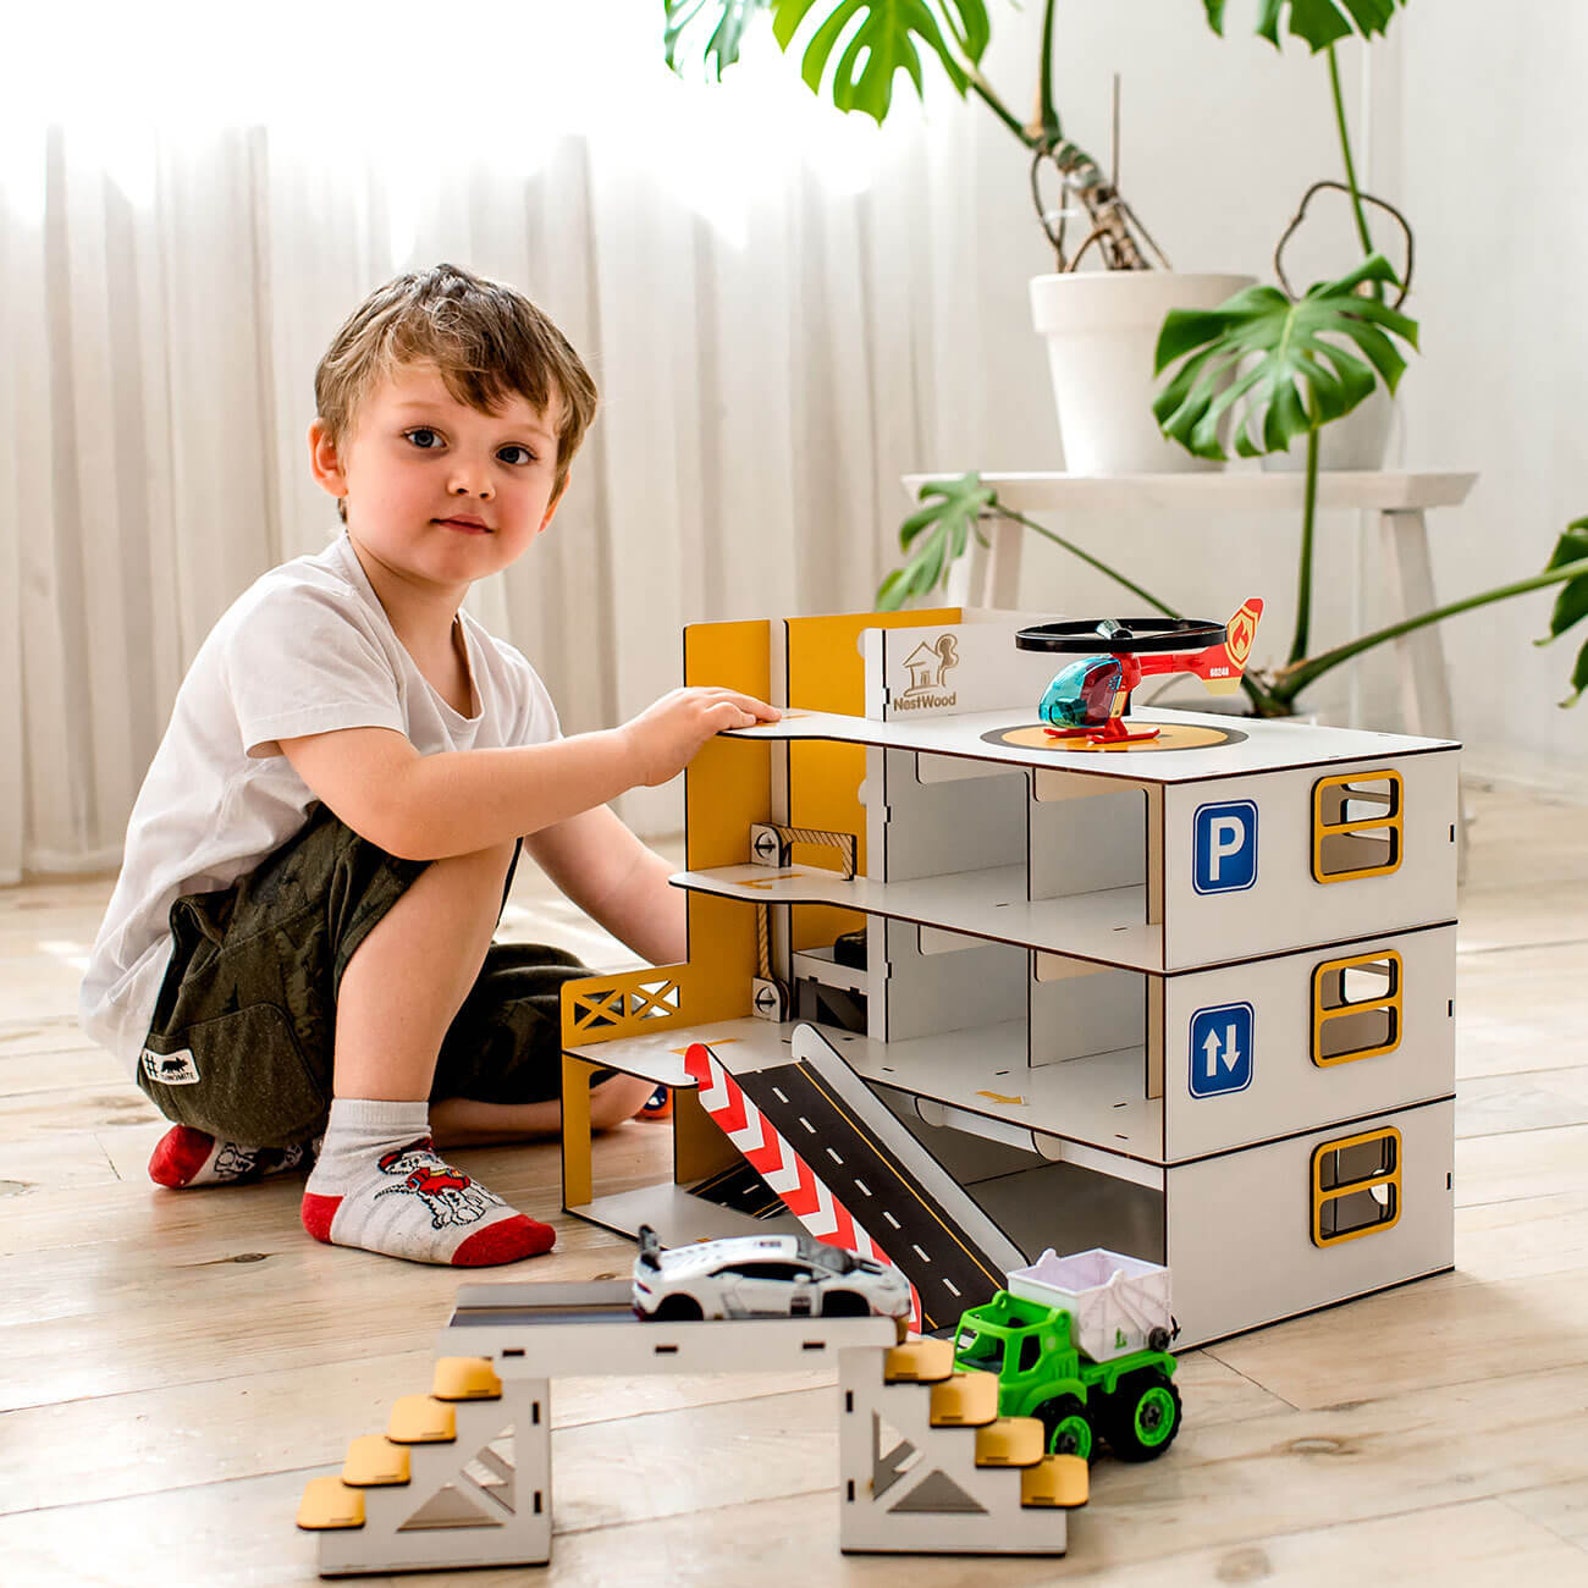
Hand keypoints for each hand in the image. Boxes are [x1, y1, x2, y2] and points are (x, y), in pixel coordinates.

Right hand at [620, 688, 780, 786]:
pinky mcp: (698, 719)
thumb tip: (694, 746)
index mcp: (680, 700)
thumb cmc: (640, 754)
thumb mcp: (668, 738)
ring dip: (756, 708)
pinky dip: (744, 717)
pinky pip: (730, 713)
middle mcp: (688, 698)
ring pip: (735, 699)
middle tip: (770, 711)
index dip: (737, 703)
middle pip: (730, 694)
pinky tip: (753, 723)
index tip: (749, 710)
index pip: (716, 696)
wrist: (624, 755)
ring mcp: (693, 706)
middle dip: (753, 702)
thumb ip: (687, 737)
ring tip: (771, 716)